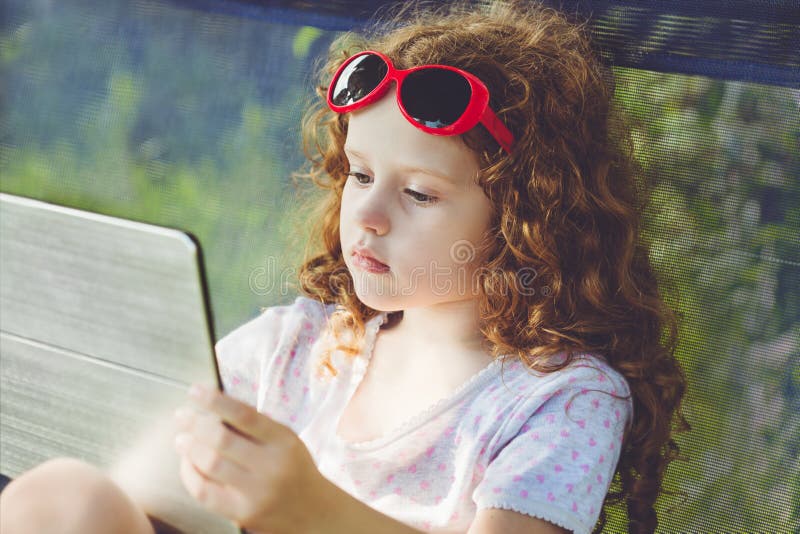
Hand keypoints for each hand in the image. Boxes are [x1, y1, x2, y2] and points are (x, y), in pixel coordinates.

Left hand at [173, 384, 330, 533]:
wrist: (314, 512)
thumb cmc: (294, 468)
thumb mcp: (286, 440)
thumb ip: (257, 425)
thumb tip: (214, 406)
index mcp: (284, 442)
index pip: (245, 415)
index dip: (216, 401)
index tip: (195, 390)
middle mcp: (271, 466)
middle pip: (222, 440)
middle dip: (195, 424)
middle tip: (181, 415)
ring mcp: (256, 492)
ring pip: (211, 465)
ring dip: (189, 448)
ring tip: (181, 439)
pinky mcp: (242, 513)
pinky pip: (205, 492)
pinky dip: (190, 474)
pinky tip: (187, 464)